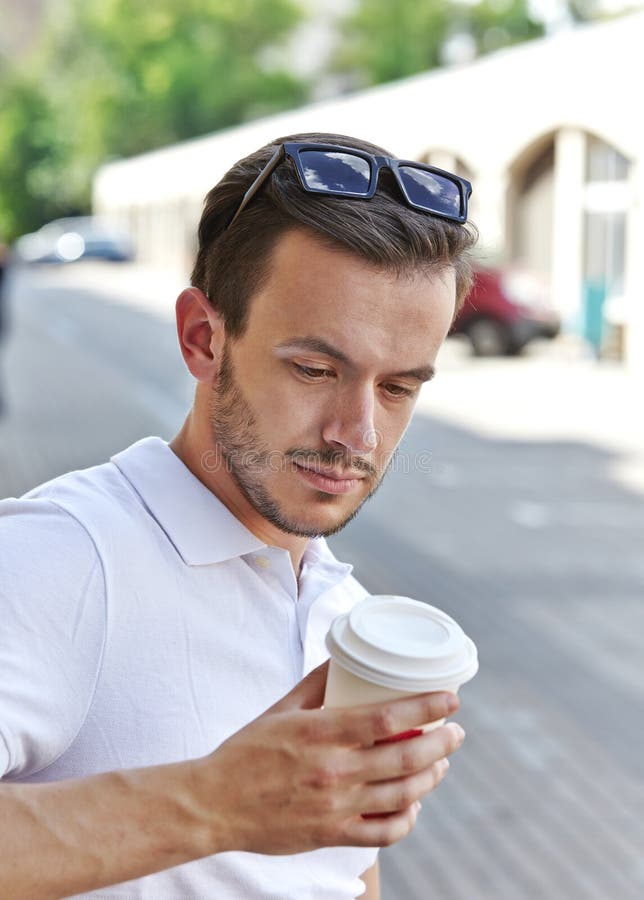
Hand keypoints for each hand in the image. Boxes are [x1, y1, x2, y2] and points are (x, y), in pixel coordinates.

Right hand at [193, 663, 464, 854]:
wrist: (214, 803)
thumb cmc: (246, 751)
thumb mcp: (281, 709)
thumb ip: (316, 684)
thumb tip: (343, 658)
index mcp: (321, 732)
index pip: (388, 717)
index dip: (426, 707)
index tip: (451, 699)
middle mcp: (334, 770)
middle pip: (406, 756)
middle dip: (442, 743)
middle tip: (457, 733)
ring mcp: (335, 806)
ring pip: (403, 794)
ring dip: (431, 776)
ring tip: (441, 763)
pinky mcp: (331, 834)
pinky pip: (384, 831)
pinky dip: (407, 818)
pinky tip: (413, 803)